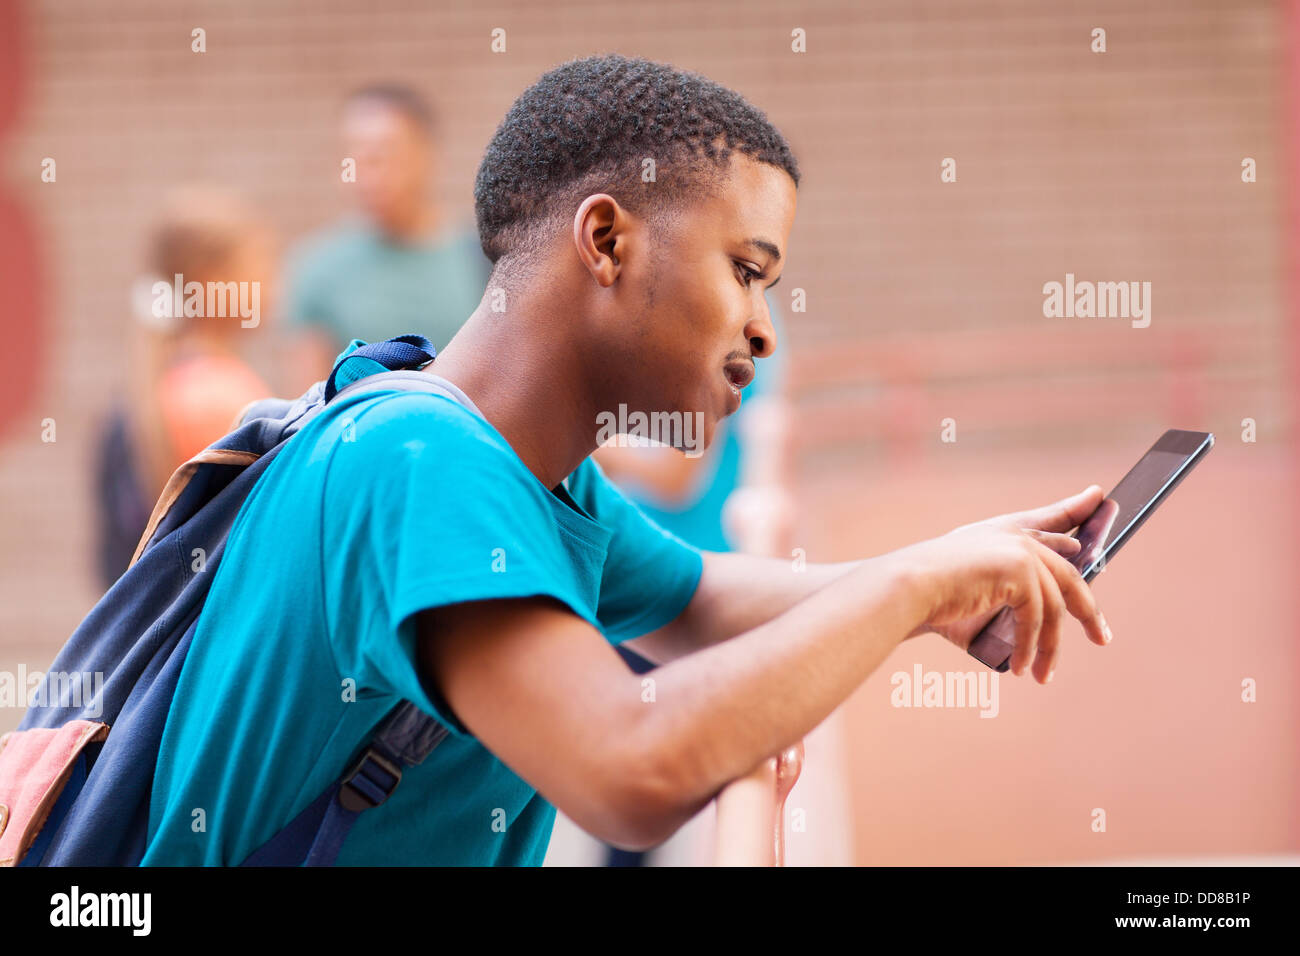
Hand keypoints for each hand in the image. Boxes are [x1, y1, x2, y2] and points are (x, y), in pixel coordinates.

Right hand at [897, 488, 1111, 681]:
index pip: (1049, 521)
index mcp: (1003, 532)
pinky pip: (1038, 619)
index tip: (1096, 498)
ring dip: (1050, 648)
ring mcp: (1022, 552)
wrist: (908, 588)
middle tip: (1103, 638)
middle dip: (1090, 611)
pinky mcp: (1021, 571)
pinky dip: (1032, 648)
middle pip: (1069, 574)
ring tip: (1044, 676)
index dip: (1074, 509)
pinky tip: (1024, 668)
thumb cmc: (929, 595)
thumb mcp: (975, 592)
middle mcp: (1017, 537)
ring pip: (1056, 607)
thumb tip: (1039, 628)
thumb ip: (1007, 598)